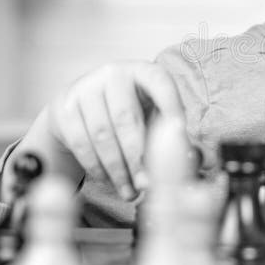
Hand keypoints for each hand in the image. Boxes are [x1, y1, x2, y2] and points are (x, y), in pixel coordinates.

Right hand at [0, 62, 184, 202]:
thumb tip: (199, 161)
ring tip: (130, 192)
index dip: (172, 109)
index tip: (179, 137)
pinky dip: (97, 169)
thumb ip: (173, 135)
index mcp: (144, 71)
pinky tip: (110, 182)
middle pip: (127, 119)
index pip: (161, 84)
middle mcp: (113, 74)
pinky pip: (81, 144)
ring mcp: (85, 89)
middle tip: (147, 185)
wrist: (81, 109)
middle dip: (138, 157)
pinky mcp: (64, 109)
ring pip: (102, 136)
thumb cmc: (131, 114)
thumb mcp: (153, 115)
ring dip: (118, 170)